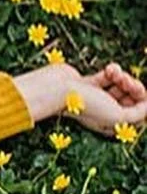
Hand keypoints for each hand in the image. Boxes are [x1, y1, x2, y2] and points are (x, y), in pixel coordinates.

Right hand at [12, 61, 146, 137]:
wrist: (56, 90)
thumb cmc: (86, 105)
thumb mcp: (118, 116)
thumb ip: (139, 113)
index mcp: (111, 125)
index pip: (138, 112)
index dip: (142, 100)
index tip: (137, 91)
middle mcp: (105, 112)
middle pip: (130, 97)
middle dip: (131, 85)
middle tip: (125, 80)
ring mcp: (96, 98)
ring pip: (120, 85)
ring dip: (121, 76)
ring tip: (114, 72)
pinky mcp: (89, 84)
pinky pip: (109, 76)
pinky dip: (111, 71)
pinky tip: (109, 68)